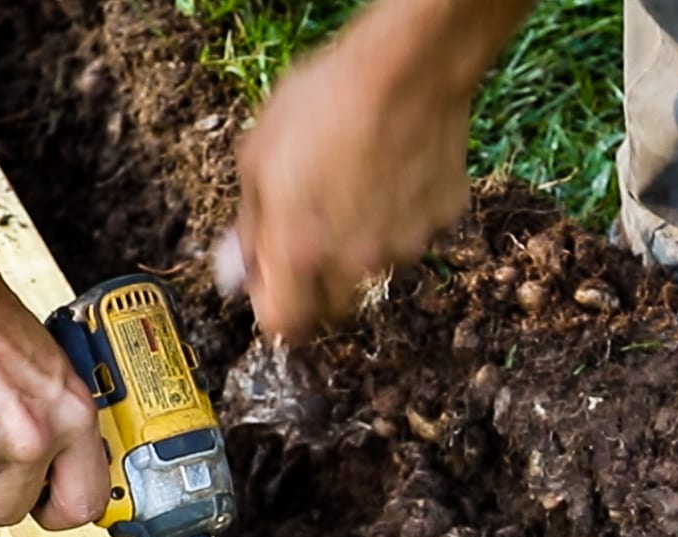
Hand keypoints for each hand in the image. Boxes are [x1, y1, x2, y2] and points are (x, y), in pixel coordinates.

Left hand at [229, 23, 472, 339]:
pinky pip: (414, 234)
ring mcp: (404, 248)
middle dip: (317, 281)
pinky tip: (392, 173)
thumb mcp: (257, 156)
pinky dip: (401, 217)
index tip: (272, 286)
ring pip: (375, 270)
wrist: (406, 67)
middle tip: (312, 231)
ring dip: (361, 247)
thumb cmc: (324, 102)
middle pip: (331, 308)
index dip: (275, 310)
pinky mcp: (441, 223)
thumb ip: (248, 227)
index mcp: (299, 252)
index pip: (284, 327)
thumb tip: (237, 272)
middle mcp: (353, 264)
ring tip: (357, 187)